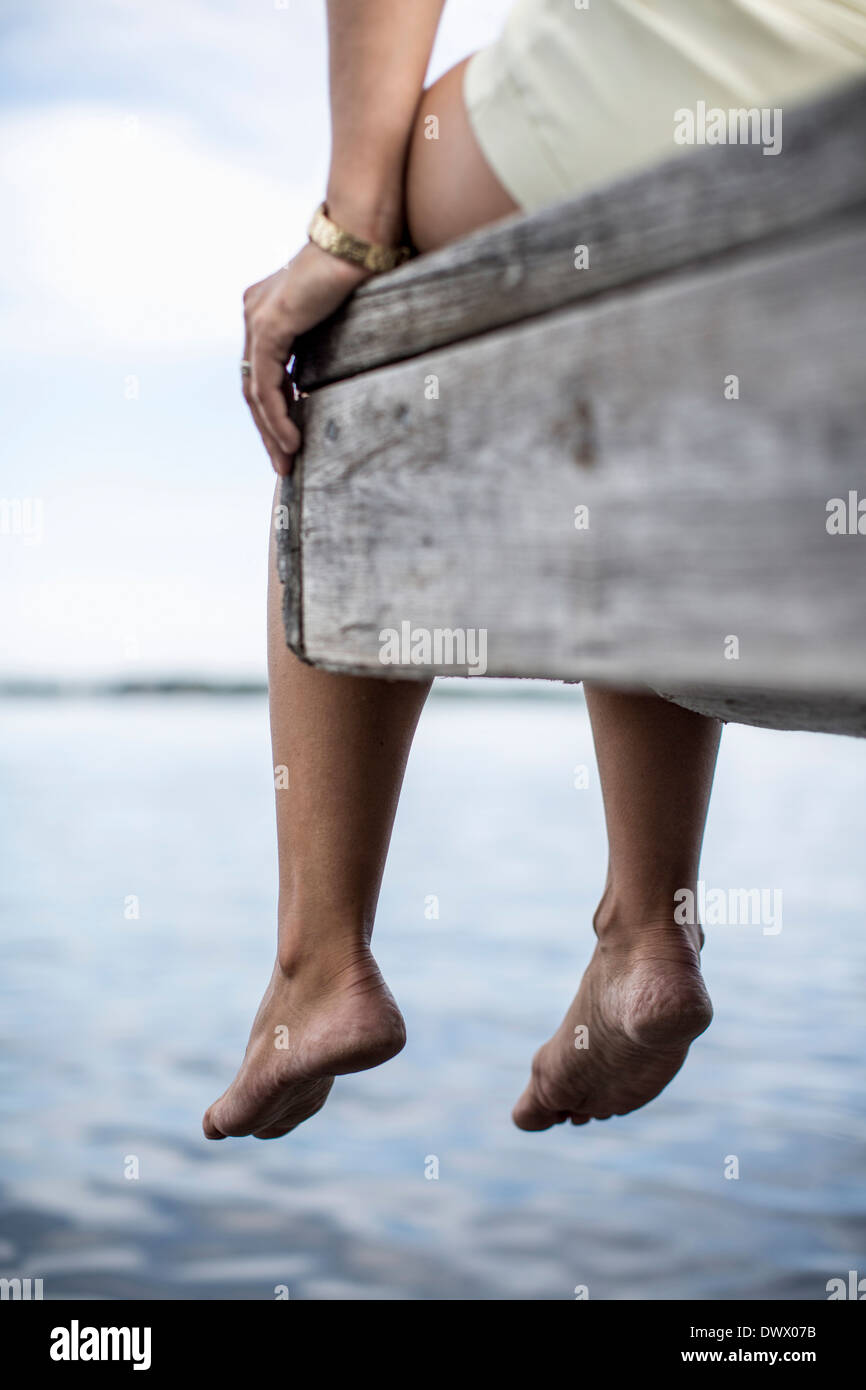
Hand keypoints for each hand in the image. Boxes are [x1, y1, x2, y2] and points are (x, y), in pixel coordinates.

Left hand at [242, 241, 367, 474]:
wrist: (359, 237)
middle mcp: (254, 312)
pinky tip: (290, 440)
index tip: (289, 442)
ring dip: (271, 432)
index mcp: (267, 309)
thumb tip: (342, 369)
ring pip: (255, 391)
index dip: (274, 410)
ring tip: (288, 462)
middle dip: (268, 430)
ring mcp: (257, 318)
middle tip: (283, 465)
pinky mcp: (269, 325)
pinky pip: (265, 385)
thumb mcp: (338, 315)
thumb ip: (326, 341)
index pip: (263, 372)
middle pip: (253, 386)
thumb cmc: (362, 268)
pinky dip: (277, 416)